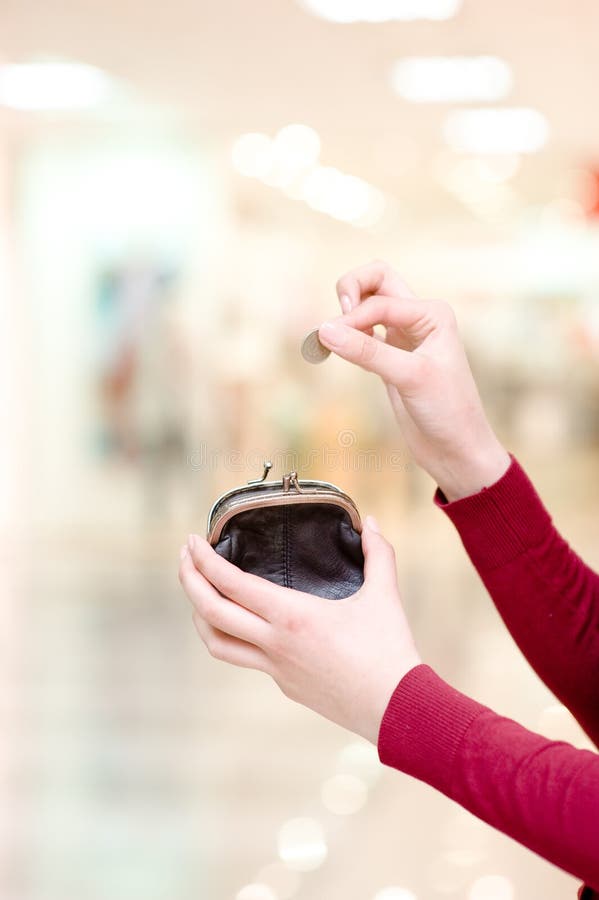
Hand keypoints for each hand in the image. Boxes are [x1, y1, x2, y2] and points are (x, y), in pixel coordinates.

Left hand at [178, 516, 420, 744]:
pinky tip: (246, 625)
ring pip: (218, 644)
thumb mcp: (384, 596)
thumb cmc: (389, 652)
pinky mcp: (285, 686)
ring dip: (200, 616)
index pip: (231, 584)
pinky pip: (247, 659)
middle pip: (210, 613)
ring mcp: (276, 669)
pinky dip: (234, 636)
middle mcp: (274, 644)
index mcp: (291, 616)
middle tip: (185, 557)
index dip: (205, 561)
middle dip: (189, 581)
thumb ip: (378, 554)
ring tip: (200, 593)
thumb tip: (374, 523)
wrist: (396, 710)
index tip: (192, 541)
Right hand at [318, 260, 509, 501]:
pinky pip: (363, 334)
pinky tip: (338, 352)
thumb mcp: (409, 377)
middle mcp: (418, 319)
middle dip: (350, 289)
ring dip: (345, 314)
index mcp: (432, 314)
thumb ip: (366, 352)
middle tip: (334, 320)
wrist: (457, 450)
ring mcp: (403, 338)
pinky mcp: (390, 358)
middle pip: (375, 281)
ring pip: (368, 305)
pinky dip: (347, 337)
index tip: (328, 339)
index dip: (351, 318)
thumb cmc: (448, 412)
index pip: (378, 301)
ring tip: (328, 340)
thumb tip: (325, 330)